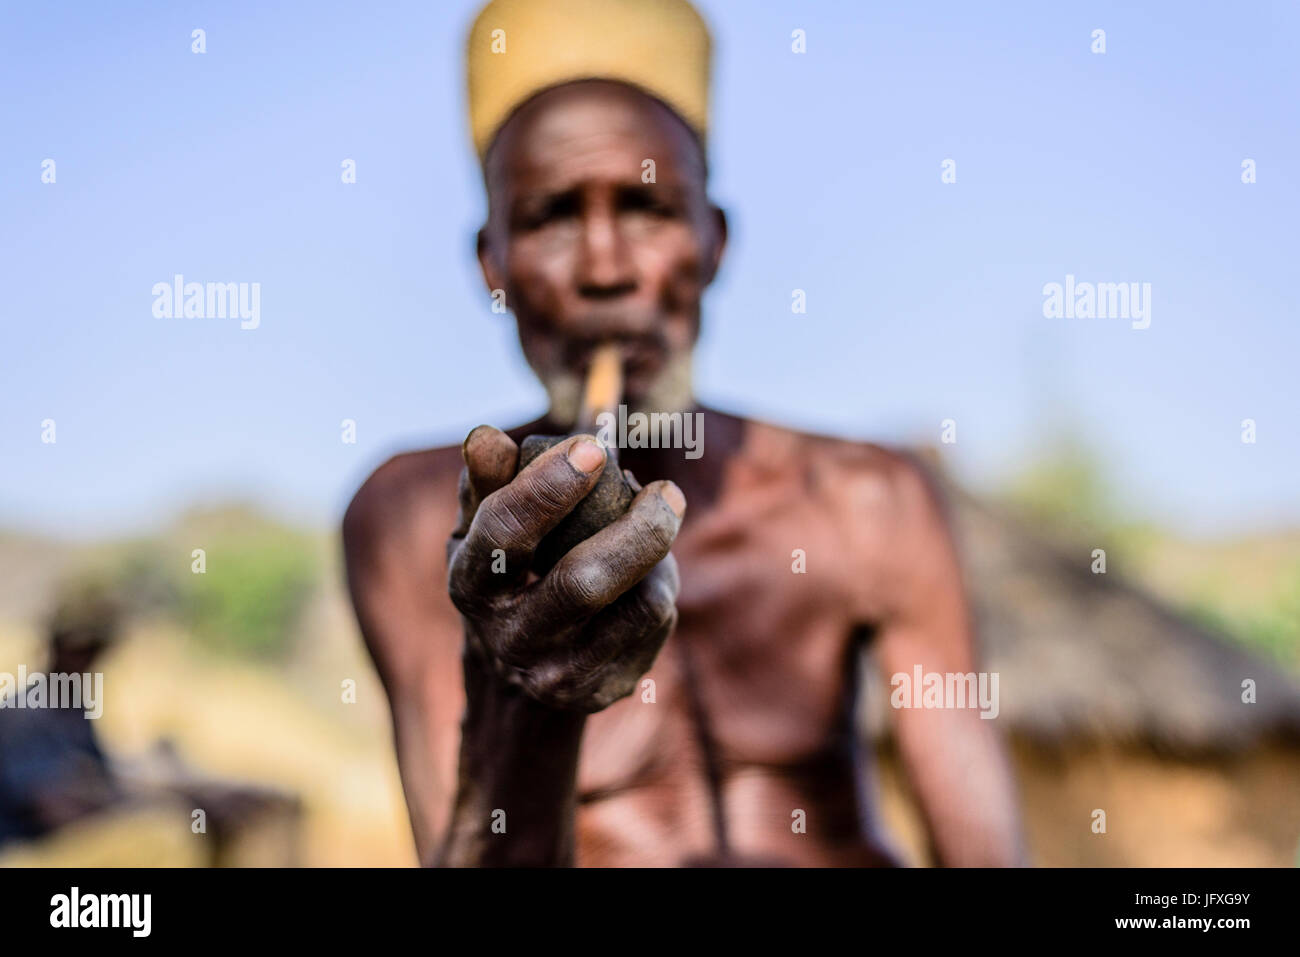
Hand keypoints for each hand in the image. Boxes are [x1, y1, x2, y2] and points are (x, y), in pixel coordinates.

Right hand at [447, 425, 684, 712]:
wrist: (513, 676)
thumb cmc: (506, 574)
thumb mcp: (482, 529)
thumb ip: (487, 480)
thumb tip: (487, 436)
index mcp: (472, 585)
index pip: (504, 533)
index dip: (548, 487)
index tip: (593, 447)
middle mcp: (511, 639)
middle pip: (582, 583)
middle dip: (637, 530)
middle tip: (667, 491)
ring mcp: (559, 675)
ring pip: (639, 606)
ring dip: (658, 554)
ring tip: (655, 523)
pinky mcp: (604, 690)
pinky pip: (656, 624)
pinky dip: (660, 584)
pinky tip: (646, 574)